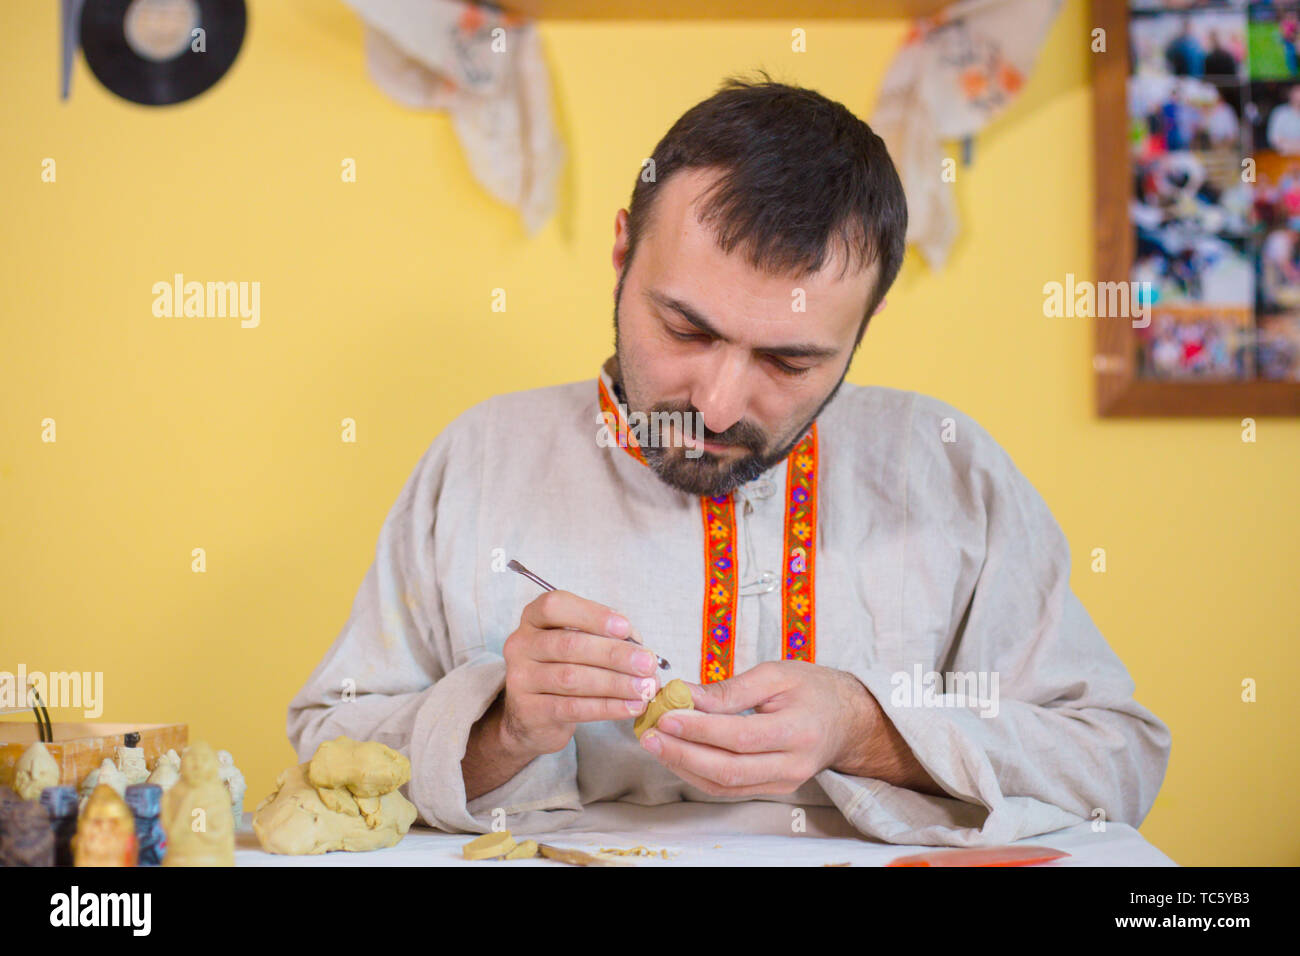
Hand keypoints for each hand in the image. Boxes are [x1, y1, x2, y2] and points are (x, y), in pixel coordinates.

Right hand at [500, 590, 659, 757]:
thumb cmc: (563, 669)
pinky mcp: (529, 711)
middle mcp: (521, 644)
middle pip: (569, 644)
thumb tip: (639, 646)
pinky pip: (573, 708)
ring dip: (615, 683)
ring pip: (572, 678)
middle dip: (614, 654)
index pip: (555, 606)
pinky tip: (631, 707)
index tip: (624, 628)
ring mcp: (520, 679)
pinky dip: (607, 707)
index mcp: (533, 619)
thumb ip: (606, 637)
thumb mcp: (579, 644)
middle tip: (647, 663)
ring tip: (645, 688)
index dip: (592, 614)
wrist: (532, 717)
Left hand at [640, 660, 877, 796]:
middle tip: (650, 734)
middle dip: (683, 753)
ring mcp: (783, 782)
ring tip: (655, 743)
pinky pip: (729, 789)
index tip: (666, 714)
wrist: (847, 720)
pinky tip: (677, 754)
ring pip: (725, 785)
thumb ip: (732, 689)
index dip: (700, 729)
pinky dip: (698, 774)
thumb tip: (687, 696)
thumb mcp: (777, 674)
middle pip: (729, 769)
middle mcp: (792, 765)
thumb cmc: (813, 690)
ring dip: (684, 766)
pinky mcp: (772, 789)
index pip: (740, 736)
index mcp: (798, 731)